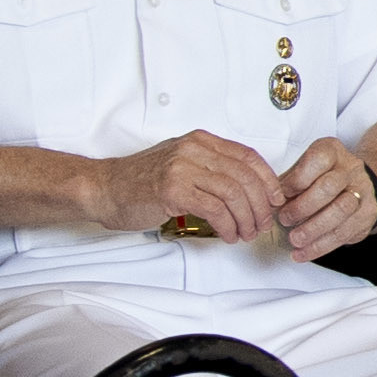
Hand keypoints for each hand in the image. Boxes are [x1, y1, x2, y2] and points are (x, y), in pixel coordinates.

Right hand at [96, 129, 288, 245]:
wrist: (101, 188)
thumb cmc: (140, 182)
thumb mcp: (182, 164)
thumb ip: (213, 169)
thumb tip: (251, 189)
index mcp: (200, 141)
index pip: (249, 157)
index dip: (269, 181)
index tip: (275, 200)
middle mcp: (194, 150)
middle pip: (246, 177)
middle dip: (261, 206)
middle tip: (261, 224)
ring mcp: (182, 168)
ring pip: (234, 194)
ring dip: (246, 219)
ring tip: (245, 233)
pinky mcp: (173, 190)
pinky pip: (216, 209)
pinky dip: (228, 225)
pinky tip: (228, 234)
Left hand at [269, 136, 376, 260]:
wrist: (356, 185)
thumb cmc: (321, 178)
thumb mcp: (302, 170)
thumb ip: (286, 183)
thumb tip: (267, 203)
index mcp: (332, 152)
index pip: (318, 160)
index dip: (297, 180)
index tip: (280, 196)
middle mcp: (351, 169)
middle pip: (330, 186)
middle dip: (303, 207)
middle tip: (285, 219)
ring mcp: (363, 191)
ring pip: (342, 210)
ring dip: (314, 229)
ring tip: (295, 240)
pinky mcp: (367, 215)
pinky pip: (345, 232)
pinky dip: (320, 246)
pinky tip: (303, 252)